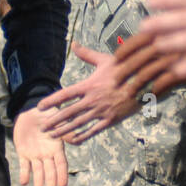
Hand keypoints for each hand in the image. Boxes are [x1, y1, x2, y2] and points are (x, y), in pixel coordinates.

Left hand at [12, 107, 67, 185]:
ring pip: (37, 170)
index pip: (61, 164)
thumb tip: (76, 139)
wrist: (31, 111)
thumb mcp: (58, 120)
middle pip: (50, 170)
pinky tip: (24, 182)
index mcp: (57, 148)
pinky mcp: (23, 153)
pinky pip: (24, 165)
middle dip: (51, 181)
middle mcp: (47, 154)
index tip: (63, 185)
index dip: (62, 175)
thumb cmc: (48, 114)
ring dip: (38, 180)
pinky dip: (24, 173)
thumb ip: (65, 130)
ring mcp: (35, 155)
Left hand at [37, 41, 172, 142]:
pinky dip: (82, 136)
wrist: (145, 83)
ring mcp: (101, 111)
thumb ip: (87, 55)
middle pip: (68, 113)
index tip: (40, 107)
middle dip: (53, 121)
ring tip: (52, 135)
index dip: (51, 101)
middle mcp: (92, 100)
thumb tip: (74, 44)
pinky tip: (73, 141)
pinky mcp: (110, 120)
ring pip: (78, 124)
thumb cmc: (124, 69)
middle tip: (42, 127)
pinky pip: (93, 131)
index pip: (65, 94)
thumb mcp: (105, 60)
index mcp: (89, 85)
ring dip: (63, 130)